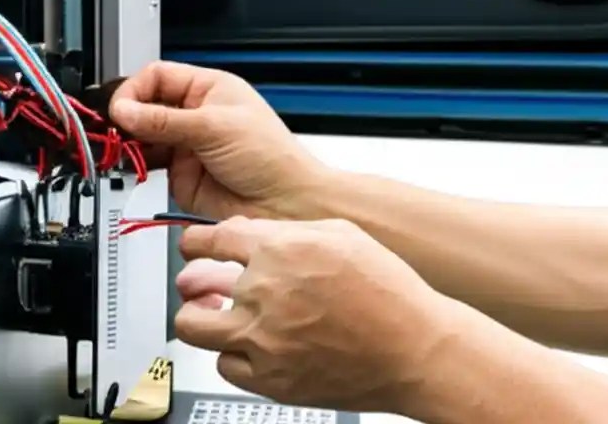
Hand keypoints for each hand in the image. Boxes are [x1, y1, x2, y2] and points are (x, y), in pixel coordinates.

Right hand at [108, 61, 326, 220]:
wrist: (285, 205)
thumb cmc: (271, 158)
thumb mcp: (214, 128)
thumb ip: (164, 121)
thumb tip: (125, 111)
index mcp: (208, 89)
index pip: (157, 77)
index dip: (135, 90)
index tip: (122, 108)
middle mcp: (194, 114)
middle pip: (145, 105)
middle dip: (128, 115)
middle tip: (115, 128)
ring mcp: (186, 145)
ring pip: (142, 135)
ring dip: (128, 141)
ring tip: (121, 147)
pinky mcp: (180, 174)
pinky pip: (148, 163)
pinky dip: (135, 163)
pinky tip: (132, 164)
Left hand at [175, 217, 458, 413]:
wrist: (416, 350)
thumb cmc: (388, 292)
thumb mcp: (340, 234)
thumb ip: (284, 229)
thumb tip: (244, 232)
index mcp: (278, 250)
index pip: (208, 240)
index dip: (195, 243)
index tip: (194, 248)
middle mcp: (262, 293)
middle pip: (191, 282)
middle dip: (192, 281)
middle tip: (199, 284)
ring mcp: (263, 339)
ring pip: (193, 327)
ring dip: (198, 318)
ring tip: (212, 317)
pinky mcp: (270, 379)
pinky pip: (225, 365)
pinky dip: (232, 355)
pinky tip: (248, 346)